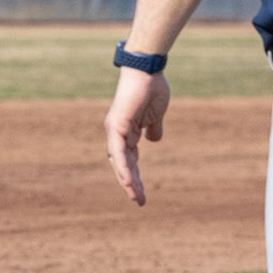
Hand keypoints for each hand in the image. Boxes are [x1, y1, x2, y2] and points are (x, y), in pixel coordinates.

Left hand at [105, 67, 170, 205]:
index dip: (135, 175)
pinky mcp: (117, 125)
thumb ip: (153, 128)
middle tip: (138, 201)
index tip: (142, 192)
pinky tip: (127, 181)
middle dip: (131, 183)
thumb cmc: (152, 89)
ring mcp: (116, 130)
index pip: (129, 159)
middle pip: (122, 164)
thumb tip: (154, 140)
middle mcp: (118, 133)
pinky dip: (123, 166)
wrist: (148, 71)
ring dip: (127, 181)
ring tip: (135, 197)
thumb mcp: (156, 115)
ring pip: (119, 162)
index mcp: (126, 132)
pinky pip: (119, 151)